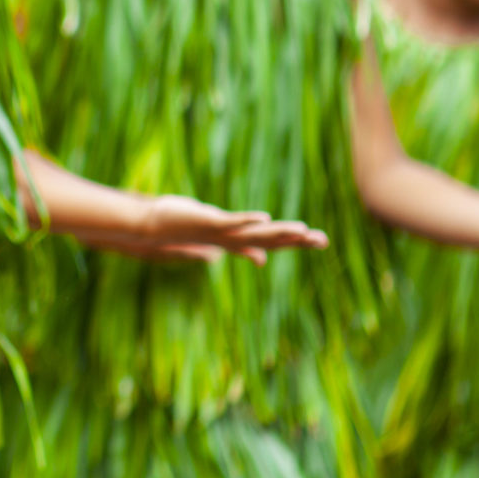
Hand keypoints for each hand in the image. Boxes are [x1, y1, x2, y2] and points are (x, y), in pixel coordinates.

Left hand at [141, 195, 329, 252]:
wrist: (155, 227)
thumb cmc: (187, 229)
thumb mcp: (218, 237)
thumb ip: (242, 246)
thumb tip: (261, 259)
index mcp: (237, 241)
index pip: (272, 242)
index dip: (296, 243)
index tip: (321, 241)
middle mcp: (233, 240)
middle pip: (270, 240)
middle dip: (296, 240)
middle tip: (323, 239)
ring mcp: (222, 232)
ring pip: (255, 234)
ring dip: (278, 232)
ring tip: (302, 229)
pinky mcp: (209, 222)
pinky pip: (231, 222)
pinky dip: (248, 221)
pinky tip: (264, 218)